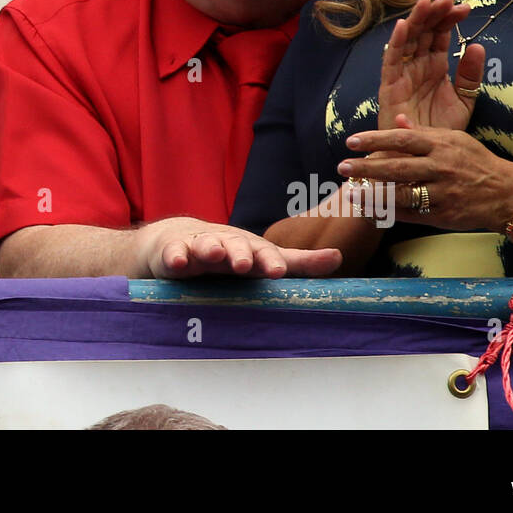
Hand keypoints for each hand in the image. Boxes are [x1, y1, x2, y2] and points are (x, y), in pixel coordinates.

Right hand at [135, 217, 342, 278]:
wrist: (178, 240)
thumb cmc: (228, 254)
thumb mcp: (262, 258)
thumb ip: (298, 262)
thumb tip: (339, 257)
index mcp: (249, 249)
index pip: (263, 254)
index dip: (270, 261)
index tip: (277, 272)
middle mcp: (226, 244)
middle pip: (234, 246)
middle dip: (240, 254)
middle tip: (244, 264)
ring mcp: (198, 246)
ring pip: (204, 245)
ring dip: (209, 248)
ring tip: (212, 254)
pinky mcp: (173, 251)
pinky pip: (173, 253)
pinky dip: (175, 256)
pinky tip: (178, 262)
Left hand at [340, 126, 512, 232]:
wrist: (507, 193)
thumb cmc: (475, 161)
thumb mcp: (454, 139)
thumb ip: (422, 132)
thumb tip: (396, 118)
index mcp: (440, 144)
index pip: (402, 139)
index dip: (375, 140)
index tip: (351, 142)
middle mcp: (440, 167)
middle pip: (397, 167)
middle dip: (367, 168)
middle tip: (342, 168)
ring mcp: (443, 193)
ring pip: (402, 194)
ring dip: (374, 195)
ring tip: (351, 193)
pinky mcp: (444, 215)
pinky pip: (412, 214)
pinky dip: (390, 213)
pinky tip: (372, 210)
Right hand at [379, 0, 485, 130]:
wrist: (423, 159)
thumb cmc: (440, 130)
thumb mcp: (463, 101)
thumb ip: (469, 75)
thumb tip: (477, 46)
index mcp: (434, 66)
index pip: (440, 34)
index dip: (450, 19)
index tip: (465, 7)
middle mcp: (417, 65)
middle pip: (423, 31)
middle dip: (434, 14)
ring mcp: (402, 74)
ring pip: (406, 40)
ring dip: (415, 20)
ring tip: (426, 2)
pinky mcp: (389, 87)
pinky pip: (390, 62)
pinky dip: (394, 43)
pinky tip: (401, 26)